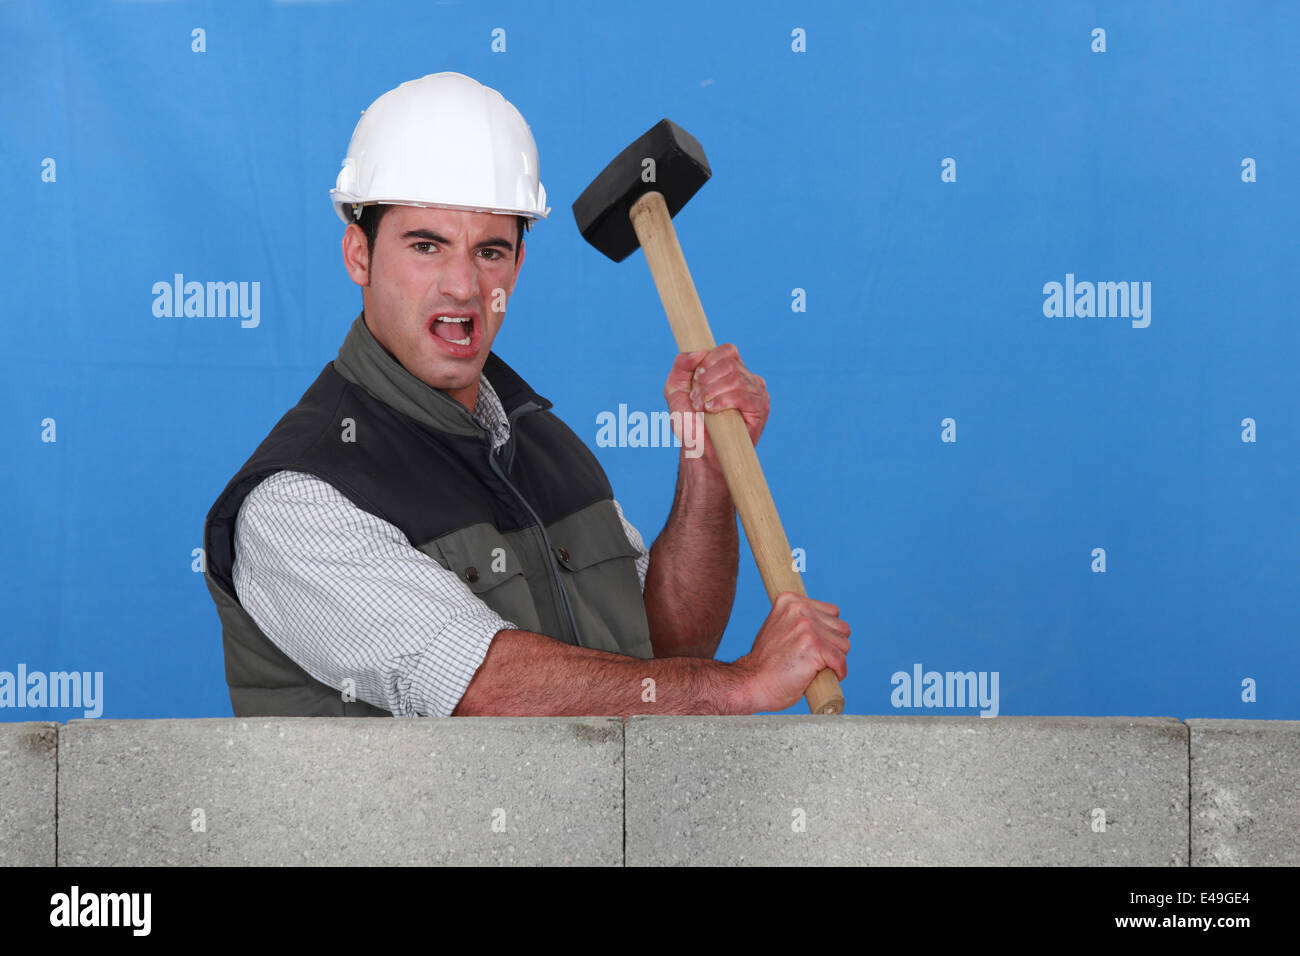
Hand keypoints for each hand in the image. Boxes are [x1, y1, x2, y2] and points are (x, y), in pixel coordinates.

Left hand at [663, 343, 768, 473]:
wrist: (699, 451)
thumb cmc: (690, 421)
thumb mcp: (675, 389)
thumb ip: (680, 365)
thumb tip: (699, 352)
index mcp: (730, 369)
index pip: (727, 350)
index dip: (708, 362)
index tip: (696, 381)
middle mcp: (747, 378)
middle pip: (730, 363)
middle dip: (706, 381)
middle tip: (696, 400)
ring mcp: (756, 392)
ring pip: (735, 378)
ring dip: (712, 393)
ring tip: (702, 408)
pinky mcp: (761, 408)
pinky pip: (743, 395)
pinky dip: (723, 401)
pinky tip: (712, 410)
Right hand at [732, 592, 850, 712]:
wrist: (752, 683)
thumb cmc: (767, 663)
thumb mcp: (779, 628)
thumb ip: (799, 620)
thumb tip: (826, 624)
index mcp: (790, 600)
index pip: (832, 613)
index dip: (826, 633)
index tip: (811, 646)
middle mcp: (799, 608)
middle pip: (841, 628)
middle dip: (833, 646)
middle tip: (813, 659)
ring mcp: (807, 627)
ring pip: (844, 644)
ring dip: (834, 659)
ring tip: (814, 667)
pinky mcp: (814, 646)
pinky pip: (841, 660)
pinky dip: (837, 672)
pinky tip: (821, 676)